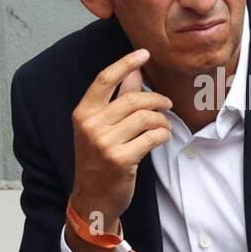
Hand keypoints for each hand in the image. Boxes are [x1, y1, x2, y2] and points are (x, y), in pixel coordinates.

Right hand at [67, 49, 172, 251]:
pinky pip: (153, 137)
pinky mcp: (121, 159)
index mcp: (83, 113)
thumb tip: (133, 71)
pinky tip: (162, 138)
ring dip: (162, 120)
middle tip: (167, 105)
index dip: (126, 63)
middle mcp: (91, 125)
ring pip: (146, 117)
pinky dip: (163, 135)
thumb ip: (116, 99)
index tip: (144, 53)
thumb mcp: (99, 128)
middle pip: (133, 99)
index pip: (105, 79)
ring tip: (163, 126)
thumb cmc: (98, 160)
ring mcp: (104, 143)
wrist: (92, 198)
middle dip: (157, 99)